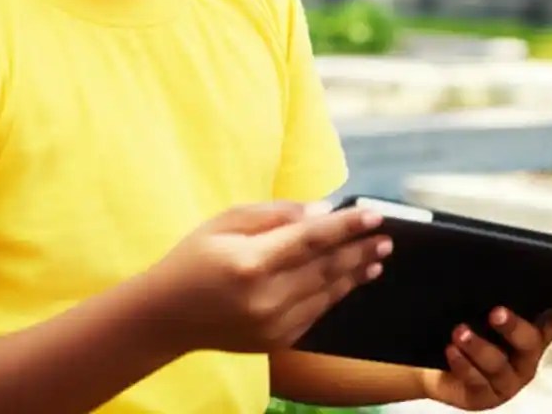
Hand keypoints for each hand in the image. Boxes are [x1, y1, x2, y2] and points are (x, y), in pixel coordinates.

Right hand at [144, 201, 390, 353]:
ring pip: (328, 293)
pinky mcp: (275, 340)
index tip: (375, 215)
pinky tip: (351, 280)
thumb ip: (276, 214)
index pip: (312, 239)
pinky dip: (335, 294)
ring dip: (356, 273)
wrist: (164, 317)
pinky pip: (316, 313)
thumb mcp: (226, 222)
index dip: (348, 226)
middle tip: (386, 237)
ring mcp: (272, 324)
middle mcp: (265, 296)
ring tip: (378, 258)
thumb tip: (323, 211)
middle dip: (361, 250)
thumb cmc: (194, 259)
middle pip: (327, 267)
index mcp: (251, 262)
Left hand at [419, 292, 551, 409]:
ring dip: (478, 346)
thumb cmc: (468, 330)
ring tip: (460, 332)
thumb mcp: (481, 313)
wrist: (438, 368)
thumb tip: (488, 270)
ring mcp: (508, 381)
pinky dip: (463, 364)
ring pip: (498, 364)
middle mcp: (527, 358)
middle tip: (496, 313)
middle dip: (513, 327)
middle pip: (529, 342)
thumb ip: (493, 298)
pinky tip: (452, 350)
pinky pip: (476, 380)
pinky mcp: (486, 397)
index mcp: (534, 335)